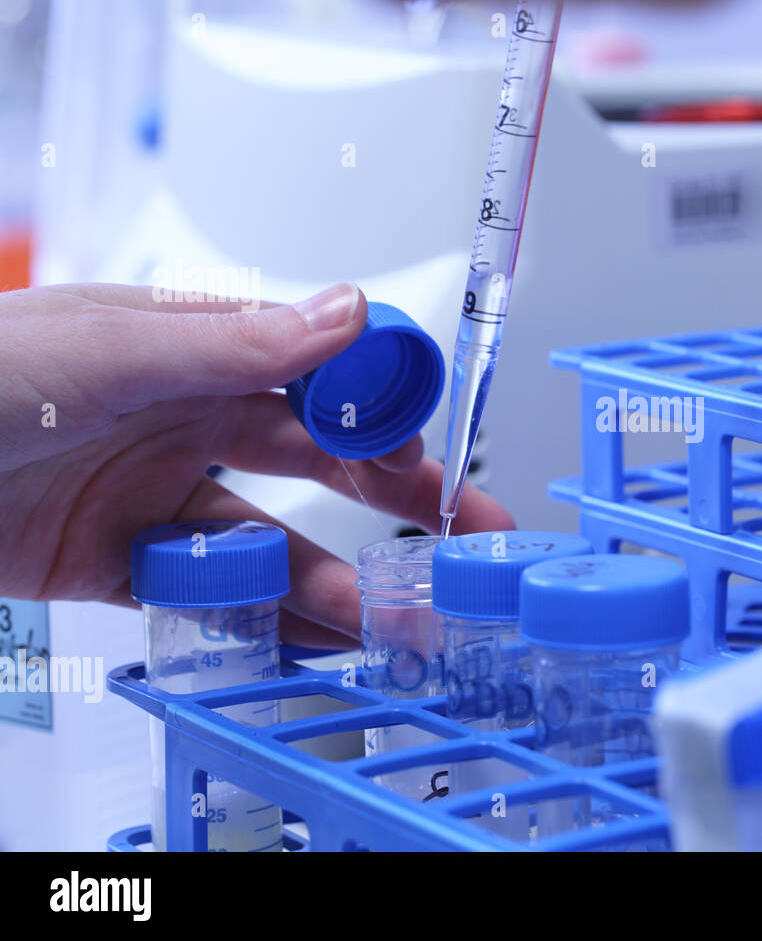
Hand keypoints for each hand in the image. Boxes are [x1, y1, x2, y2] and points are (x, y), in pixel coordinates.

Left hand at [0, 282, 511, 647]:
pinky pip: (210, 593)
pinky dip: (260, 620)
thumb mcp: (107, 347)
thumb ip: (234, 343)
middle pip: (318, 460)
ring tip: (396, 620)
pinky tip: (308, 642)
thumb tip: (349, 312)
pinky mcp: (119, 562)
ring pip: (274, 540)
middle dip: (398, 496)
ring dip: (338, 579)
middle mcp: (188, 417)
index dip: (384, 407)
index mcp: (196, 346)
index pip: (320, 372)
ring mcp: (157, 493)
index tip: (434, 449)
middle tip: (461, 532)